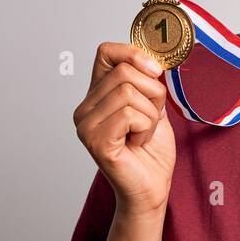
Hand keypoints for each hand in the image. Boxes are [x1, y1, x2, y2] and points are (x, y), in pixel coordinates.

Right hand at [73, 42, 175, 215]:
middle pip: (125, 72)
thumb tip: (153, 57)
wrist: (152, 188)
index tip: (155, 70)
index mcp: (96, 95)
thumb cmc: (152, 151)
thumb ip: (148, 82)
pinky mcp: (95, 141)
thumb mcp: (153, 107)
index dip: (133, 54)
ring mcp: (86, 125)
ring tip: (143, 134)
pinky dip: (146, 128)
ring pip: (129, 92)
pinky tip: (138, 143)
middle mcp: (84, 108)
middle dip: (152, 93)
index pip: (106, 52)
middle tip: (150, 119)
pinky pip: (130, 114)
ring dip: (150, 115)